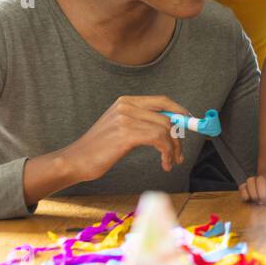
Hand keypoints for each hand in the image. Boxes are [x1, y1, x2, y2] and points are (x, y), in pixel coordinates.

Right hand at [61, 95, 188, 182]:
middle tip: (180, 154)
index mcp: (126, 101)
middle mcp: (127, 106)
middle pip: (167, 116)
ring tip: (171, 162)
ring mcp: (126, 118)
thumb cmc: (99, 149)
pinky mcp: (126, 134)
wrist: (75, 161)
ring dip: (174, 148)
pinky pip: (158, 139)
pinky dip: (167, 152)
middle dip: (179, 136)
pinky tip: (164, 163)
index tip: (190, 123)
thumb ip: (142, 122)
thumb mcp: (121, 128)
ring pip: (165, 129)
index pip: (162, 100)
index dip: (180, 111)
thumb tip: (171, 126)